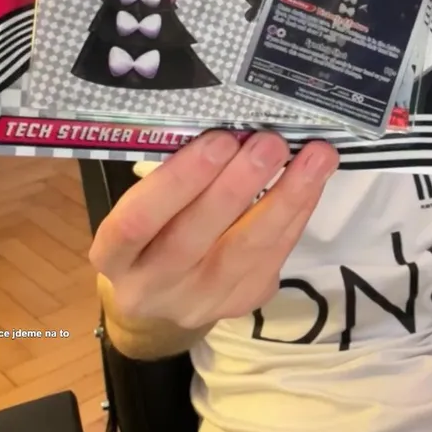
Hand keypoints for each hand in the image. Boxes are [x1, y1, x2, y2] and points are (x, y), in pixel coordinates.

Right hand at [89, 131, 337, 329]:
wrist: (163, 304)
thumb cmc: (152, 235)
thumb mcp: (145, 209)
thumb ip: (174, 178)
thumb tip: (232, 128)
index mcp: (116, 257)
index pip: (138, 221)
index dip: (179, 180)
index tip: (219, 139)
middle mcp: (153, 287)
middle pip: (196, 236)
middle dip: (240, 184)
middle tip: (271, 142)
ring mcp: (200, 302)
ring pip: (248, 250)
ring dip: (286, 198)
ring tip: (315, 158)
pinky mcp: (241, 304)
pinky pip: (275, 256)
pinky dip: (297, 214)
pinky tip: (313, 182)